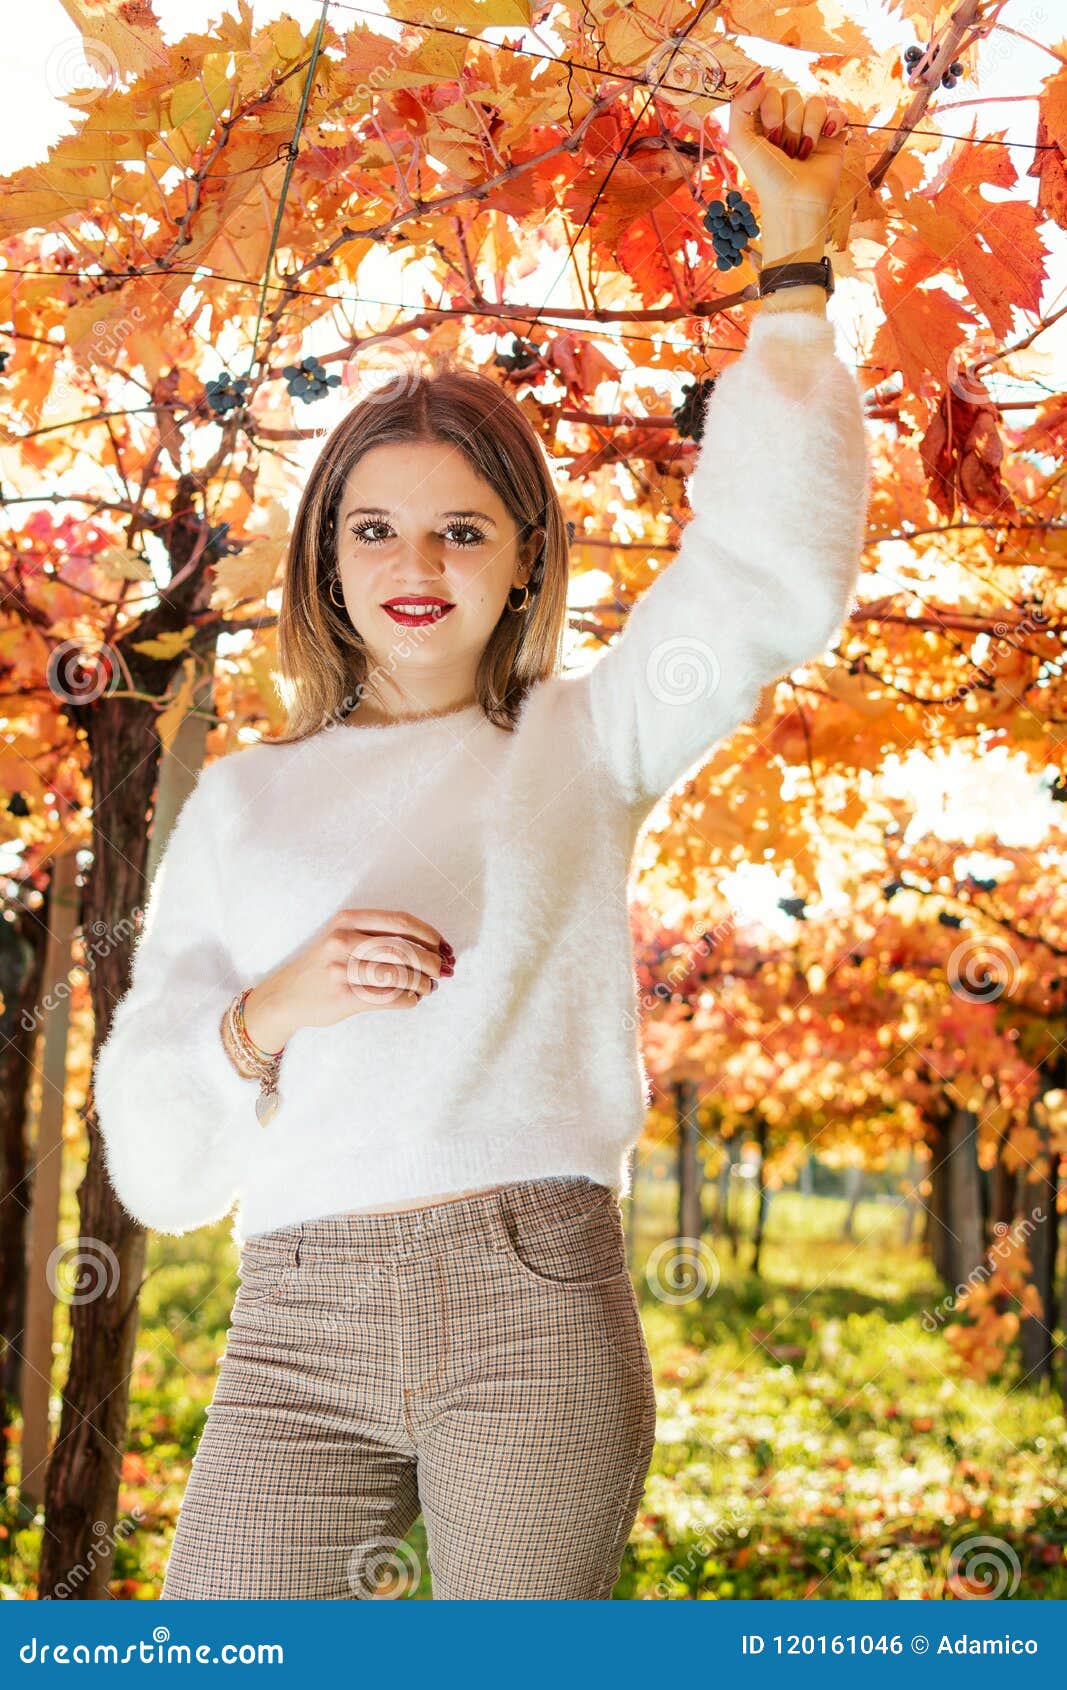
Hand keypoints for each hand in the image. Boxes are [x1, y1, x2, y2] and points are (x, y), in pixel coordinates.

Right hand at [243, 907, 452, 1047]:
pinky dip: (408, 999)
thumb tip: (432, 946)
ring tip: (428, 987)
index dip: (428, 934)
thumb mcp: (342, 937)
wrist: (286, 996)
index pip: (400, 922)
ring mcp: (342, 969)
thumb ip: (378, 936)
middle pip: (403, 949)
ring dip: (422, 983)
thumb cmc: (323, 965)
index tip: (442, 945)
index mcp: (347, 920)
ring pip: (399, 975)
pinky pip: (389, 998)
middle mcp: (343, 941)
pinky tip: (412, 998)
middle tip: (441, 970)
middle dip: (430, 961)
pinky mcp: (344, 996)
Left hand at [728, 68, 847, 246]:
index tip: (770, 137)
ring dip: (808, 128)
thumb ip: (739, 105)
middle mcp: (787, 121)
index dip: (771, 111)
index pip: (770, 90)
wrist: (795, 202)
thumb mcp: (740, 141)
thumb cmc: (767, 177)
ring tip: (803, 152)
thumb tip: (760, 78)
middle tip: (785, 150)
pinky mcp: (833, 134)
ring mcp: (811, 126)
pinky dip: (833, 121)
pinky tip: (827, 137)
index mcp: (764, 120)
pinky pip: (837, 109)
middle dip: (789, 123)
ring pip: (814, 101)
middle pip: (792, 94)